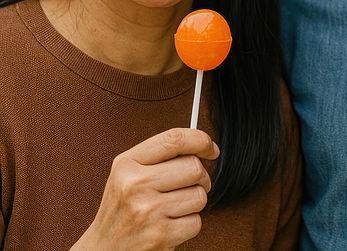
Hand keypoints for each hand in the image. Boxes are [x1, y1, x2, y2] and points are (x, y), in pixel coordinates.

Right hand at [73, 128, 219, 250]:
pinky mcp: (160, 234)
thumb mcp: (128, 173)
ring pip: (199, 195)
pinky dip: (189, 225)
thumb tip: (203, 145)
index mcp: (127, 164)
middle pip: (194, 167)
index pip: (174, 139)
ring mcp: (148, 210)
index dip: (200, 140)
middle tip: (188, 186)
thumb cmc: (122, 208)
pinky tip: (170, 224)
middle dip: (199, 178)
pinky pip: (196, 222)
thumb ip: (160, 155)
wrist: (103, 249)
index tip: (210, 149)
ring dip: (193, 203)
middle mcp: (135, 185)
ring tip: (174, 207)